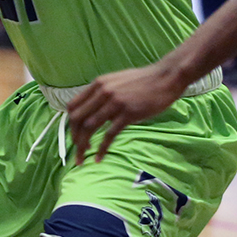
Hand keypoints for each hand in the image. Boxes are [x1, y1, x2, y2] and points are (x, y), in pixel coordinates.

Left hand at [66, 62, 190, 163]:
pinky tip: (99, 158)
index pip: (72, 106)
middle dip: (73, 137)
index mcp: (97, 84)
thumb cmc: (143, 81)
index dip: (70, 124)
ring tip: (82, 159)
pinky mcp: (128, 114)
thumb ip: (102, 93)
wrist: (166, 77)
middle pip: (77, 119)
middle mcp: (102, 92)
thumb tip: (92, 108)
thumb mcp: (116, 81)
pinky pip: (109, 135)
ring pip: (89, 128)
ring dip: (82, 146)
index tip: (74, 135)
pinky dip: (101, 148)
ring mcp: (114, 103)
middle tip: (76, 151)